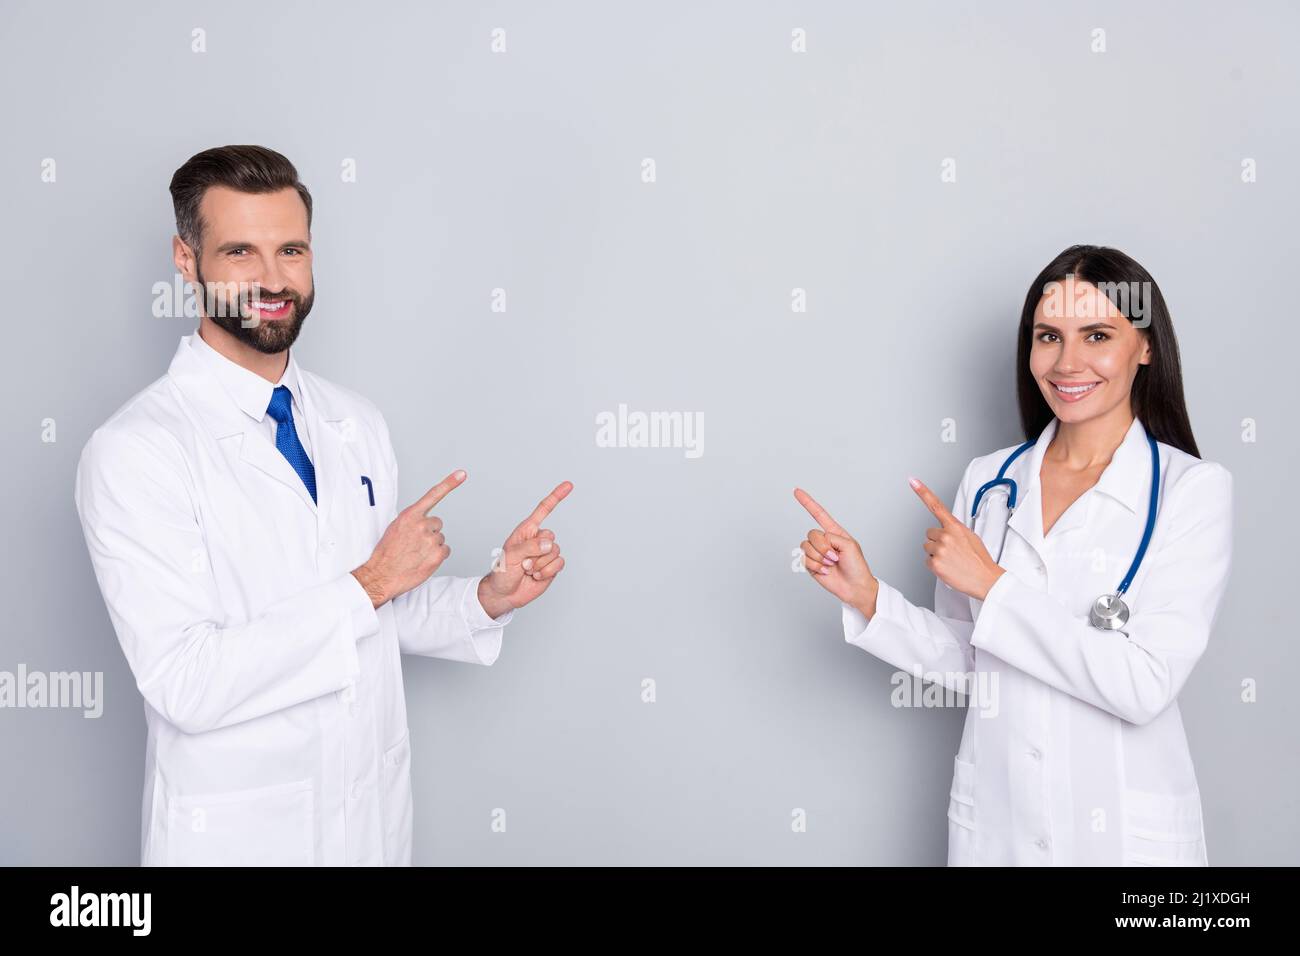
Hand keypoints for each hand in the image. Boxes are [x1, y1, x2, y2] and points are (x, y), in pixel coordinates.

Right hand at [352, 470, 465, 607]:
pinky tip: (424, 561)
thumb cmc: (387, 553)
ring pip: (440, 539)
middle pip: (437, 524)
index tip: (462, 474)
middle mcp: (422, 524)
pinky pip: (445, 551)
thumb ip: (411, 521)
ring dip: (432, 546)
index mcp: (410, 515)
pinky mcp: (438, 554)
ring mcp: (431, 539)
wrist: (382, 574)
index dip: (449, 483)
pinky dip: (437, 556)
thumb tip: (423, 522)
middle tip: (415, 544)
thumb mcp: (395, 528)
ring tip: (416, 554)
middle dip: (429, 532)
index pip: (433, 495)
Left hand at [477, 481, 572, 618]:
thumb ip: (530, 547)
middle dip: (537, 553)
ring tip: (528, 570)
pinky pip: (559, 564)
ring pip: (556, 552)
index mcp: (527, 530)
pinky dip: (547, 572)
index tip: (569, 485)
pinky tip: (536, 576)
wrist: (505, 594)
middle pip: (551, 538)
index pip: (544, 510)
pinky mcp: (552, 567)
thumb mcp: (510, 556)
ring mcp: (546, 553)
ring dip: (541, 564)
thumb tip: (550, 543)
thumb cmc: (502, 572)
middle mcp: (538, 539)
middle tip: (523, 562)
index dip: (556, 497)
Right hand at [793, 488, 878, 616]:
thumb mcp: (850, 545)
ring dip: (819, 557)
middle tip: (834, 557)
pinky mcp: (810, 564)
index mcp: (834, 532)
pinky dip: (815, 566)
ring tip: (831, 564)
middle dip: (822, 547)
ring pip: (806, 546)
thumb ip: (831, 537)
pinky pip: (803, 559)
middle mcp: (823, 540)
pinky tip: (825, 571)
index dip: (807, 502)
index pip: (819, 514)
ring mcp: (816, 552)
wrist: (854, 587)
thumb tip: (817, 542)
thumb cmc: (857, 566)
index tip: (797, 491)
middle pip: (811, 533)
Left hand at [909, 476, 1004, 599]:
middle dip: (938, 541)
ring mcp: (939, 550)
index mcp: (955, 527)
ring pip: (928, 548)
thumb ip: (956, 530)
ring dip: (936, 553)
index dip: (922, 492)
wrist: (985, 579)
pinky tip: (948, 567)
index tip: (913, 481)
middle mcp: (946, 536)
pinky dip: (936, 565)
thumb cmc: (979, 559)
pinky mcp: (935, 564)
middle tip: (952, 551)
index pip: (936, 505)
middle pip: (929, 534)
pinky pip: (928, 561)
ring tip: (952, 560)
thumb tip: (946, 529)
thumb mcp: (971, 537)